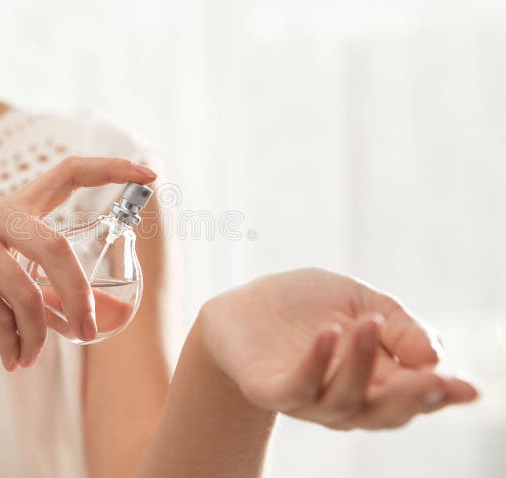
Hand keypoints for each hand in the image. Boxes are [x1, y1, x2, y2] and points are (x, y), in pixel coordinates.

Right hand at [0, 157, 156, 370]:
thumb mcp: (12, 290)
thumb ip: (55, 296)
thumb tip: (109, 317)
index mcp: (12, 207)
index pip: (67, 173)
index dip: (110, 170)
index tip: (149, 175)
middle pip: (57, 248)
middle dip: (79, 299)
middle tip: (88, 335)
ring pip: (27, 291)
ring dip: (38, 334)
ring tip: (32, 356)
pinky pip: (0, 313)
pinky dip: (12, 344)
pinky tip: (12, 359)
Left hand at [198, 268, 477, 429]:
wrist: (243, 308)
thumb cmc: (306, 306)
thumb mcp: (361, 302)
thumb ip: (401, 326)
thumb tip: (436, 356)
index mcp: (374, 380)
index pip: (413, 395)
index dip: (441, 395)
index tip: (469, 389)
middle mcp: (344, 398)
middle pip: (384, 411)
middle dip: (412, 398)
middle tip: (436, 379)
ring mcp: (307, 398)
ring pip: (343, 398)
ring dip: (359, 363)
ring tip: (367, 323)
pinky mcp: (270, 390)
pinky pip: (296, 386)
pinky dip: (315, 363)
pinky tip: (329, 334)